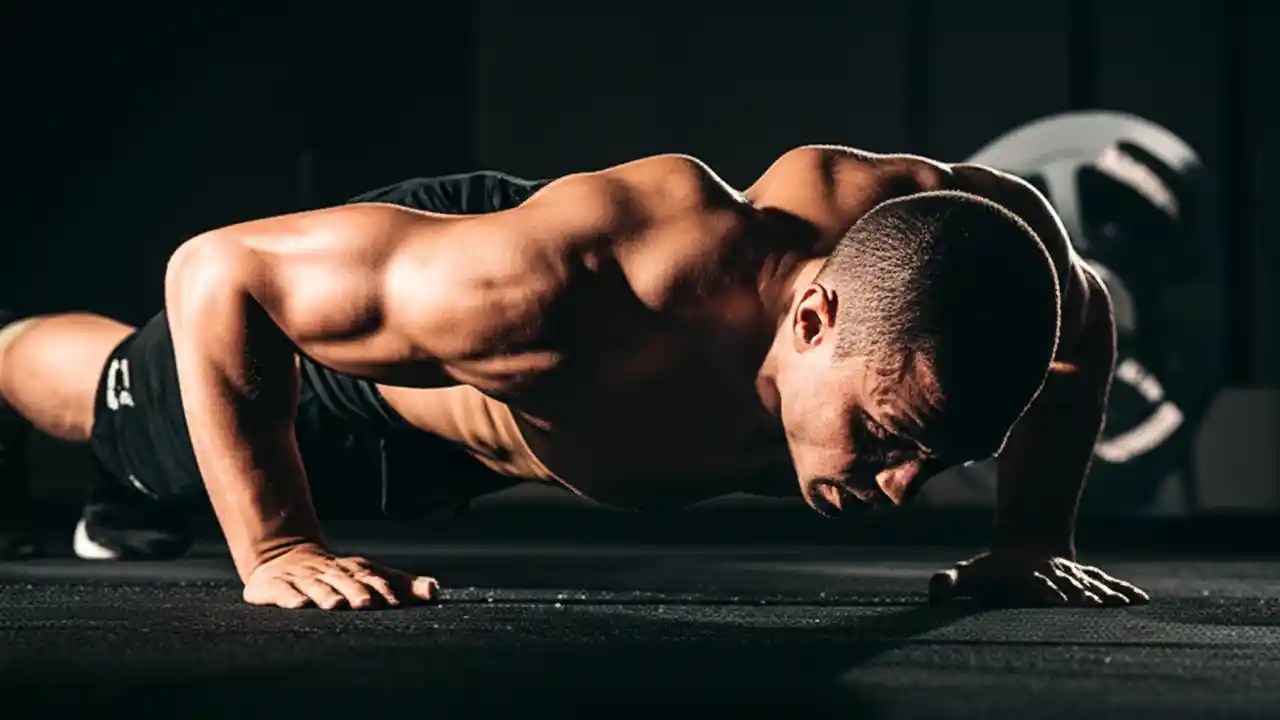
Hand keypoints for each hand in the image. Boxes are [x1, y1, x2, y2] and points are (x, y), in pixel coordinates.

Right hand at [242, 544, 438, 609]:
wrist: (283, 556)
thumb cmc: (337, 574)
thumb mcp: (368, 575)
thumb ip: (403, 584)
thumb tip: (436, 591)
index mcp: (354, 570)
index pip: (372, 578)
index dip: (383, 589)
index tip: (395, 603)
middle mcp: (330, 572)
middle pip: (345, 582)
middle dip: (357, 592)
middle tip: (367, 604)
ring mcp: (302, 579)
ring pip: (316, 587)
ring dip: (326, 595)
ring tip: (334, 605)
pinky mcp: (275, 586)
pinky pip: (283, 592)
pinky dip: (289, 597)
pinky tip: (298, 605)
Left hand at [929, 551, 1148, 606]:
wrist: (1026, 543)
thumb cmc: (993, 568)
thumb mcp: (970, 572)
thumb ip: (951, 581)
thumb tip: (933, 590)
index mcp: (1027, 576)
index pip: (1037, 583)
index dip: (1046, 590)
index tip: (1057, 599)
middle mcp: (1053, 574)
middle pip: (1069, 585)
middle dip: (1082, 596)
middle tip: (1096, 606)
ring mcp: (1072, 575)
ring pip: (1092, 583)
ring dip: (1107, 594)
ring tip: (1123, 606)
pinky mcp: (1085, 577)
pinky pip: (1107, 582)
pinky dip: (1123, 590)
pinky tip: (1141, 601)